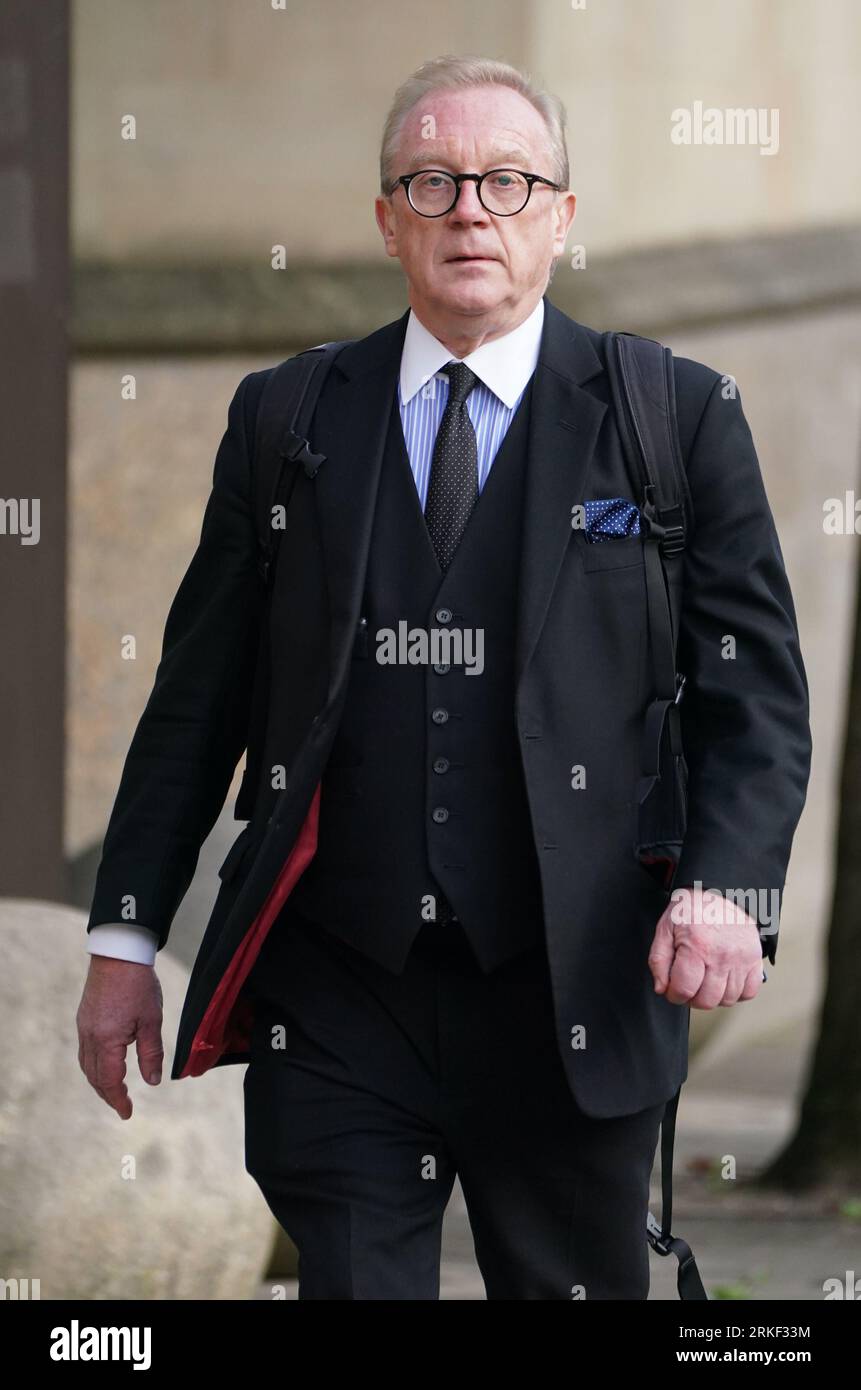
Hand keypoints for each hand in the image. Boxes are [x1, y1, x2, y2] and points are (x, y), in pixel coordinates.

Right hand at [76, 956, 163, 1117]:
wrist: (119, 953)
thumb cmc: (139, 984)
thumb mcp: (152, 1020)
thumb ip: (151, 1053)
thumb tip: (153, 1082)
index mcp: (108, 1040)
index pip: (110, 1081)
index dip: (119, 1100)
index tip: (127, 1113)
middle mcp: (90, 1037)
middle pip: (95, 1077)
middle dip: (108, 1094)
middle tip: (123, 1106)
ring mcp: (84, 1027)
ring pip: (87, 1065)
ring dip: (99, 1082)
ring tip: (114, 1091)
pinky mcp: (84, 1018)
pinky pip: (85, 1051)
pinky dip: (94, 1066)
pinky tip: (105, 1065)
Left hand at [648, 886, 762, 1008]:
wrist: (720, 890)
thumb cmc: (691, 908)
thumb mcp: (665, 928)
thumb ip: (658, 960)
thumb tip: (662, 988)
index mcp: (697, 946)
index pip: (684, 990)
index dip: (674, 995)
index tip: (673, 989)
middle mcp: (721, 955)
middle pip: (706, 1000)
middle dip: (692, 998)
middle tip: (688, 985)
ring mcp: (741, 959)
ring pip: (727, 999)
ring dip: (713, 996)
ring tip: (705, 981)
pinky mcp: (755, 959)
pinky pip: (749, 992)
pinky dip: (736, 993)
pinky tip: (724, 981)